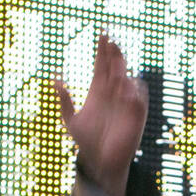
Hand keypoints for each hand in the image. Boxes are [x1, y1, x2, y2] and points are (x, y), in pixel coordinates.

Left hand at [54, 33, 147, 195]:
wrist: (100, 162)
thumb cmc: (86, 142)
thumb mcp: (70, 120)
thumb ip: (65, 101)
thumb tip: (56, 79)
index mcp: (98, 91)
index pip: (102, 65)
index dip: (102, 50)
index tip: (102, 33)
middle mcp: (113, 94)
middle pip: (115, 67)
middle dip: (114, 53)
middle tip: (111, 39)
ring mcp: (125, 104)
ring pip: (126, 80)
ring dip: (122, 72)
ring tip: (114, 65)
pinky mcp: (136, 117)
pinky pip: (139, 100)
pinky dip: (134, 92)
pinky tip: (127, 85)